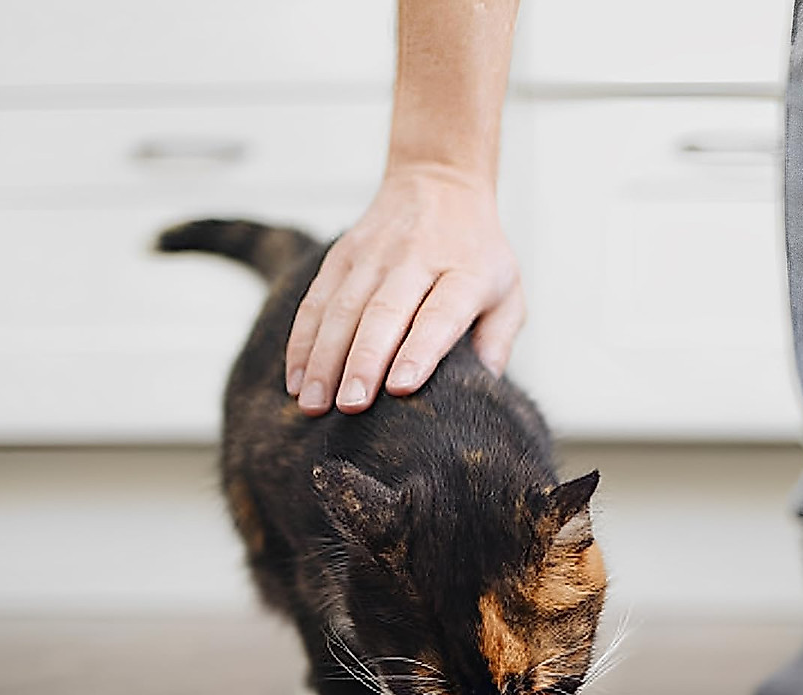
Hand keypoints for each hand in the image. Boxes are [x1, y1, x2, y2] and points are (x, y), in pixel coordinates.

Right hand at [286, 164, 524, 415]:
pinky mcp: (341, 254)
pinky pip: (315, 301)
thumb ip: (497, 340)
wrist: (439, 181)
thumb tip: (485, 389)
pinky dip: (302, 341)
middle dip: (363, 361)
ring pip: (342, 309)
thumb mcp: (507, 291)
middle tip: (350, 405)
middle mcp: (416, 259)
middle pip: (384, 313)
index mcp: (464, 273)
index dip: (418, 351)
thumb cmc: (477, 255)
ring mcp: (374, 254)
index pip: (438, 315)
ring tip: (313, 403)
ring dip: (324, 358)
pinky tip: (295, 379)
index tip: (399, 388)